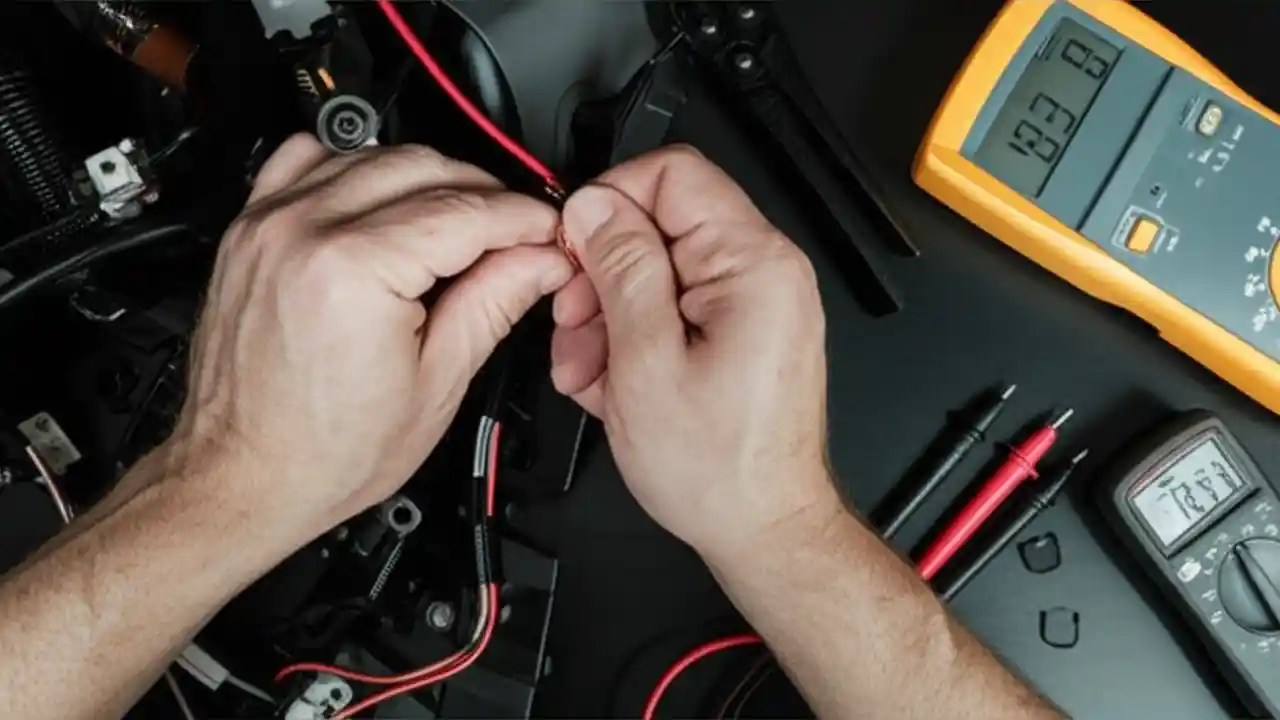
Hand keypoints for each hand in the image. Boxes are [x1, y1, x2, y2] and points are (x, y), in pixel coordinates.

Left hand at [163, 135, 571, 535]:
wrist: (242, 476)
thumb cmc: (325, 453)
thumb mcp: (437, 384)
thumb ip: (494, 303)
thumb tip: (541, 259)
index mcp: (354, 271)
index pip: (467, 211)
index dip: (524, 219)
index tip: (550, 232)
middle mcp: (304, 231)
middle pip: (427, 169)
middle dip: (487, 196)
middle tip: (517, 237)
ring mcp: (269, 222)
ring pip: (374, 154)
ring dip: (429, 179)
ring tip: (459, 226)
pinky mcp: (249, 227)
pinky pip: (308, 158)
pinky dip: (357, 167)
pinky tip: (383, 202)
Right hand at [550, 146, 834, 556]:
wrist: (762, 529)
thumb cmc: (719, 468)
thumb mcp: (645, 362)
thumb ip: (620, 270)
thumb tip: (595, 205)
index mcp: (753, 265)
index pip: (673, 173)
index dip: (611, 202)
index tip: (576, 248)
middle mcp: (765, 273)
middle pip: (659, 224)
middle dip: (601, 273)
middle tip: (575, 324)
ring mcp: (755, 304)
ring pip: (657, 270)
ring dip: (607, 315)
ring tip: (588, 370)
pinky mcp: (740, 333)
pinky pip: (673, 308)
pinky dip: (634, 339)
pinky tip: (614, 382)